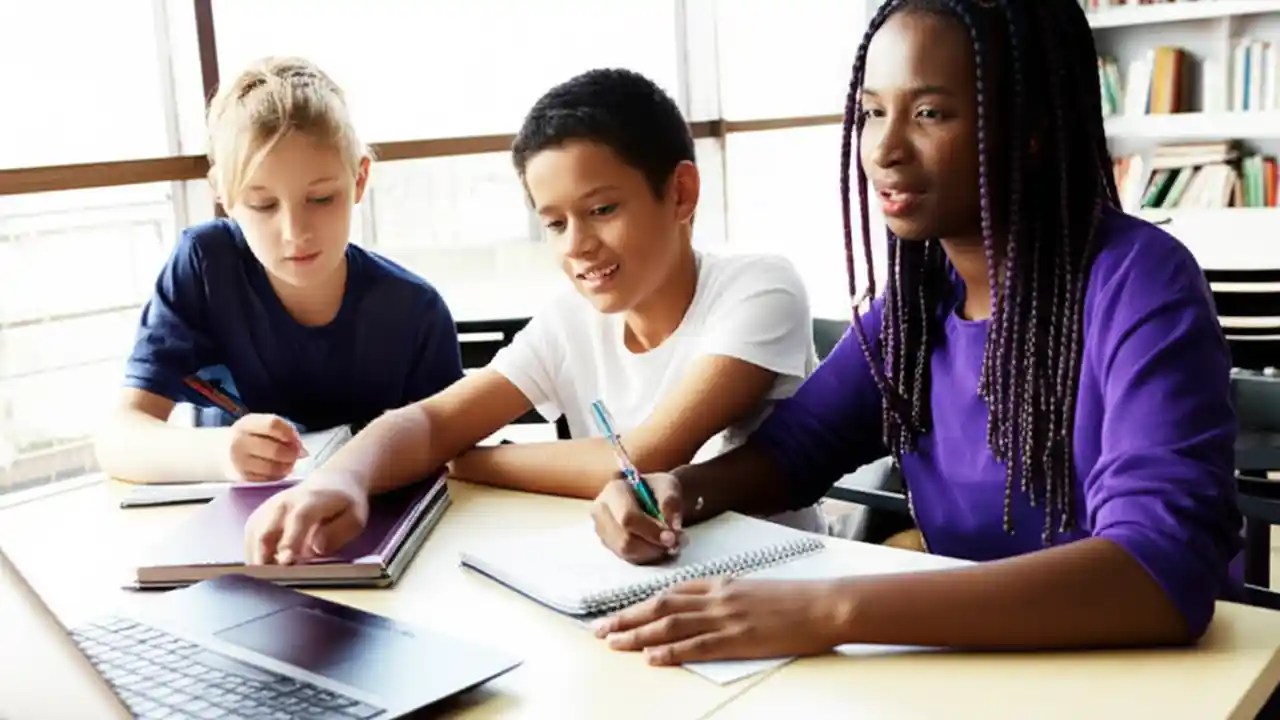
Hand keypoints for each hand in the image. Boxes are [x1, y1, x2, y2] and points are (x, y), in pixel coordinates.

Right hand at [227, 414, 304, 481]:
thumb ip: (284, 432)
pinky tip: (278, 471)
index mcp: (247, 423)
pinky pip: (266, 479)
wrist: (221, 451)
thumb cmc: (250, 437)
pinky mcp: (241, 477)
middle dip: (291, 454)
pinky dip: (277, 476)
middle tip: (296, 455)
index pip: (273, 425)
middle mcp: (240, 441)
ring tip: (289, 464)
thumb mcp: (261, 426)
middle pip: (275, 449)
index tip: (296, 440)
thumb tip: (303, 451)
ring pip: (272, 467)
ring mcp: (239, 461)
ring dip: (286, 467)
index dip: (290, 434)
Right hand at [243, 473, 367, 564]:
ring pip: (252, 536)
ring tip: (269, 576)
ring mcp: (268, 507)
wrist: (331, 481)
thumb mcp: (355, 517)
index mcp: (310, 501)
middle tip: (272, 579)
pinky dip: (252, 553)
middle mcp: (284, 503)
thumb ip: (337, 533)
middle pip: (264, 531)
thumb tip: (315, 548)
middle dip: (264, 557)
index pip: (296, 521)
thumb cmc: (344, 503)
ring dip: (256, 558)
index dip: (289, 541)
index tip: (286, 562)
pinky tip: (264, 565)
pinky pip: (249, 536)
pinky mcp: (260, 514)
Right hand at [590, 472, 683, 563]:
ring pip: (625, 552)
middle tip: (673, 544)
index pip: (628, 518)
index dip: (651, 531)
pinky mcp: (607, 544)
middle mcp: (602, 510)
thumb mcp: (669, 486)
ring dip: (650, 552)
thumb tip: (672, 526)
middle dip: (651, 545)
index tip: (672, 537)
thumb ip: (671, 501)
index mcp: (614, 490)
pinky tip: (656, 546)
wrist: (651, 496)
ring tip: (666, 544)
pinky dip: (645, 556)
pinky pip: (626, 558)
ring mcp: (602, 529)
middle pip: (623, 540)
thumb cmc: (658, 489)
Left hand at [593, 578, 843, 664]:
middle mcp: (717, 597)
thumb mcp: (753, 589)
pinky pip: (697, 645)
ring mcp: (726, 618)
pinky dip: (671, 651)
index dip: (641, 603)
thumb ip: (726, 595)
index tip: (619, 612)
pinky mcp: (739, 639)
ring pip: (671, 625)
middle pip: (662, 606)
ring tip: (614, 643)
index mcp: (721, 583)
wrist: (823, 604)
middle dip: (628, 618)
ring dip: (639, 634)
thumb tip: (702, 607)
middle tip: (600, 630)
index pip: (671, 592)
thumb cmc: (795, 599)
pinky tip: (651, 657)